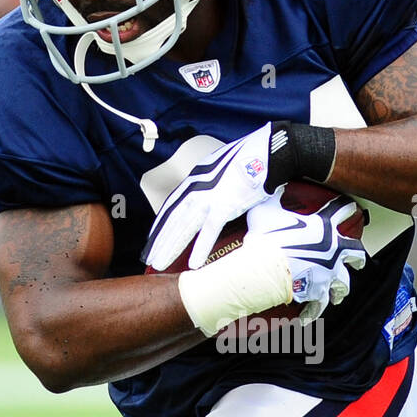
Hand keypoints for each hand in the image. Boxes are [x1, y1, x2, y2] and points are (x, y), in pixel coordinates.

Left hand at [144, 124, 274, 271]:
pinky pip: (210, 230)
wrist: (267, 152)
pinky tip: (194, 263)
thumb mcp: (220, 170)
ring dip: (170, 247)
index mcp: (195, 180)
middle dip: (159, 241)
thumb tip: (210, 200)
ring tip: (159, 264)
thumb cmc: (249, 161)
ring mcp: (209, 197)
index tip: (153, 241)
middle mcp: (196, 188)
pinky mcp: (225, 205)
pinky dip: (201, 247)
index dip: (160, 226)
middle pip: (172, 219)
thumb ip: (211, 185)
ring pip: (184, 226)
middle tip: (149, 259)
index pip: (171, 207)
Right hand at [246, 189, 365, 320]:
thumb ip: (274, 201)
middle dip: (357, 257)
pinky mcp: (319, 292)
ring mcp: (329, 273)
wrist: (264, 268)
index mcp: (323, 227)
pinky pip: (318, 306)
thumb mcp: (266, 212)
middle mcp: (333, 250)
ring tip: (337, 293)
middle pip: (355, 253)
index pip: (341, 212)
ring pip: (344, 284)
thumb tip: (273, 187)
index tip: (352, 208)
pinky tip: (307, 318)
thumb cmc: (265, 238)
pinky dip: (312, 313)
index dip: (347, 208)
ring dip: (340, 289)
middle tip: (356, 260)